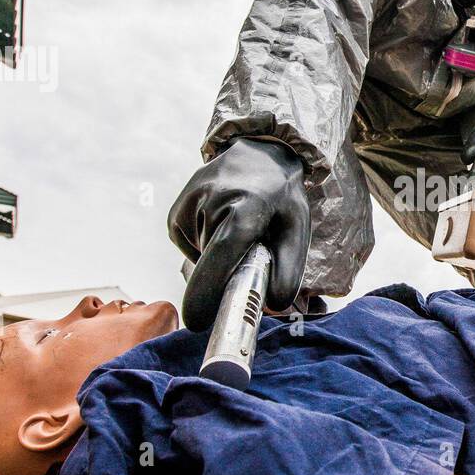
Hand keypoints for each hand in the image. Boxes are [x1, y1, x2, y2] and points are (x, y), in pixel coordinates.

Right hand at [168, 138, 309, 327]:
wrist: (259, 152)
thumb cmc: (281, 195)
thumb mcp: (298, 228)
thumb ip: (288, 269)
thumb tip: (272, 305)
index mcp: (245, 209)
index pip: (220, 256)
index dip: (207, 291)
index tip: (197, 321)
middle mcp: (211, 203)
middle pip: (213, 265)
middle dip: (228, 273)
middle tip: (251, 250)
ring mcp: (189, 205)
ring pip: (200, 257)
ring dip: (218, 256)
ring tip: (237, 227)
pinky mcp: (176, 212)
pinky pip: (188, 246)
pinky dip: (204, 246)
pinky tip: (220, 225)